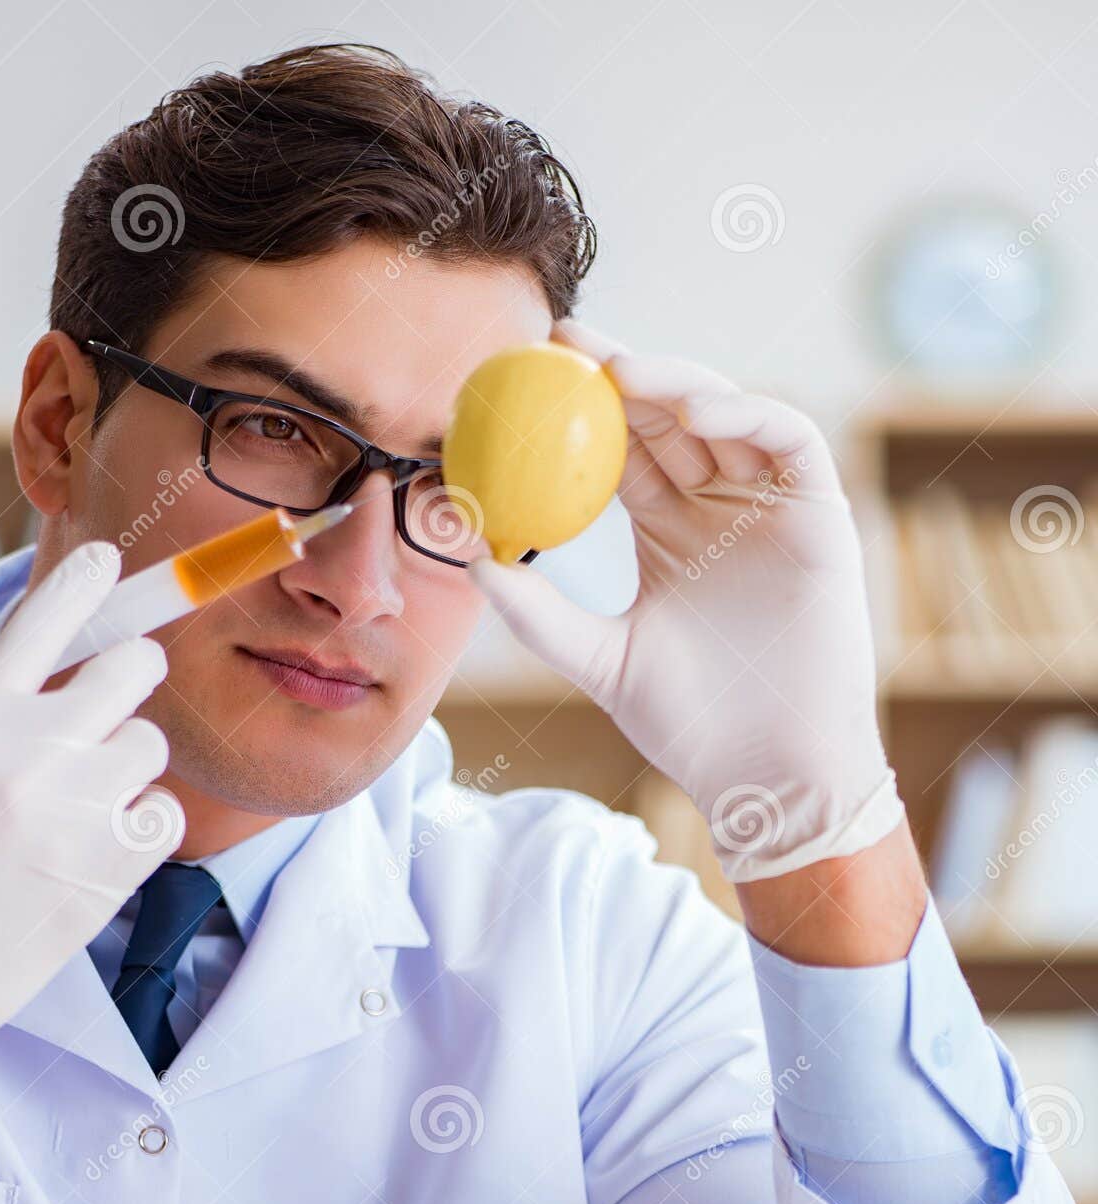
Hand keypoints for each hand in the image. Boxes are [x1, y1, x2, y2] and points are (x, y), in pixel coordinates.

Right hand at [0, 541, 177, 1120]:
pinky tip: (99, 837)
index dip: (84, 581)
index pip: (43, 621)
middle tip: (106, 693)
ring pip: (150, 743)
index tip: (109, 561)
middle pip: (133, 667)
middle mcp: (31, 758)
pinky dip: (141, 818)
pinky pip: (164, 814)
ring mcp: (78, 818)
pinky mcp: (108, 877)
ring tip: (80, 790)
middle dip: (125, 671)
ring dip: (124, 755)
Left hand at [470, 321, 901, 881]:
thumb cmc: (687, 722)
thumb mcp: (598, 657)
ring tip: (621, 374)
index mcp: (669, 531)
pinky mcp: (821, 516)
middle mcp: (719, 508)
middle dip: (620, 372)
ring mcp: (770, 508)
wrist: (764, 772)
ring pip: (725, 418)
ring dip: (677, 385)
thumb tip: (470, 562)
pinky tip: (696, 412)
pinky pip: (790, 441)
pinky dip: (747, 415)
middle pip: (669, 419)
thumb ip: (539, 612)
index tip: (524, 378)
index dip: (579, 411)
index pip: (622, 451)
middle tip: (563, 342)